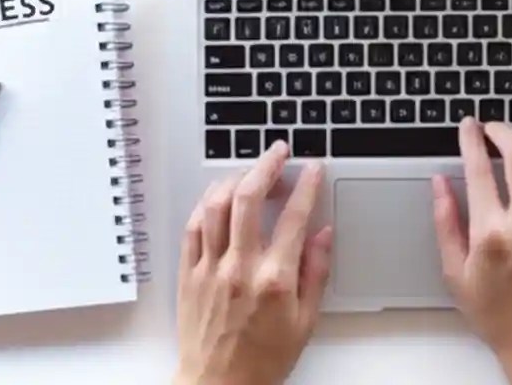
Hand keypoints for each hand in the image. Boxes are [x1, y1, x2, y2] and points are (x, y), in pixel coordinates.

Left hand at [175, 142, 332, 384]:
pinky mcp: (189, 274)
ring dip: (234, 179)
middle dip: (266, 166)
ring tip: (250, 171)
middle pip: (249, 198)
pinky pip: (193, 227)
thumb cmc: (263, 359)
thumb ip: (316, 273)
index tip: (312, 169)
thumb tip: (323, 234)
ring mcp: (210, 269)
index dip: (306, 186)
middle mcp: (239, 268)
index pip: (294, 218)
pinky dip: (206, 204)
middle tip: (278, 152)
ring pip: (216, 205)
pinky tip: (219, 197)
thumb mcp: (306, 322)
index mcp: (274, 281)